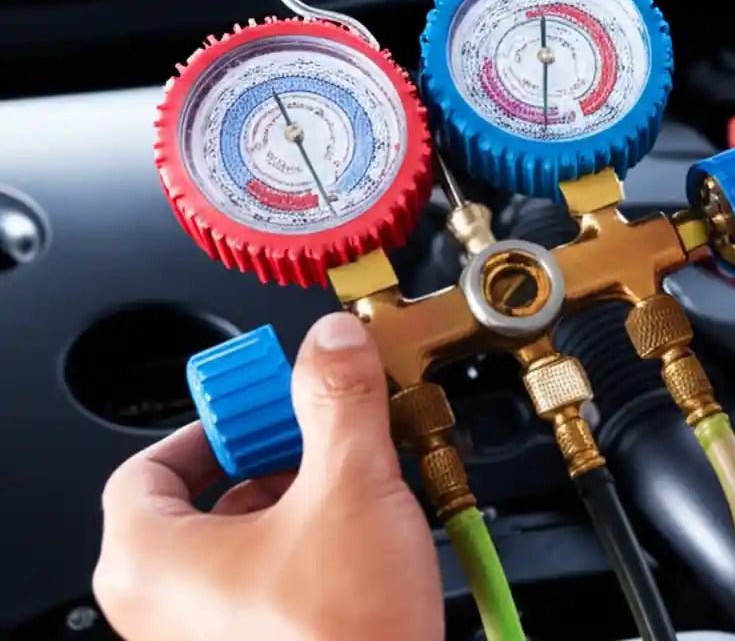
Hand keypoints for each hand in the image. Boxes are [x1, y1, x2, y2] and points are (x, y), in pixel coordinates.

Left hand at [94, 313, 442, 640]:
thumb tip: (332, 345)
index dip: (219, 423)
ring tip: (359, 489)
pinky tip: (363, 545)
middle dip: (275, 460)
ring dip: (299, 505)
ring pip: (240, 548)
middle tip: (325, 437)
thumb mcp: (349, 490)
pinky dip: (306, 554)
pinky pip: (262, 589)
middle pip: (203, 501)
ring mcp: (202, 639)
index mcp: (149, 560)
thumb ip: (338, 401)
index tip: (269, 404)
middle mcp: (160, 608)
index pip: (152, 464)